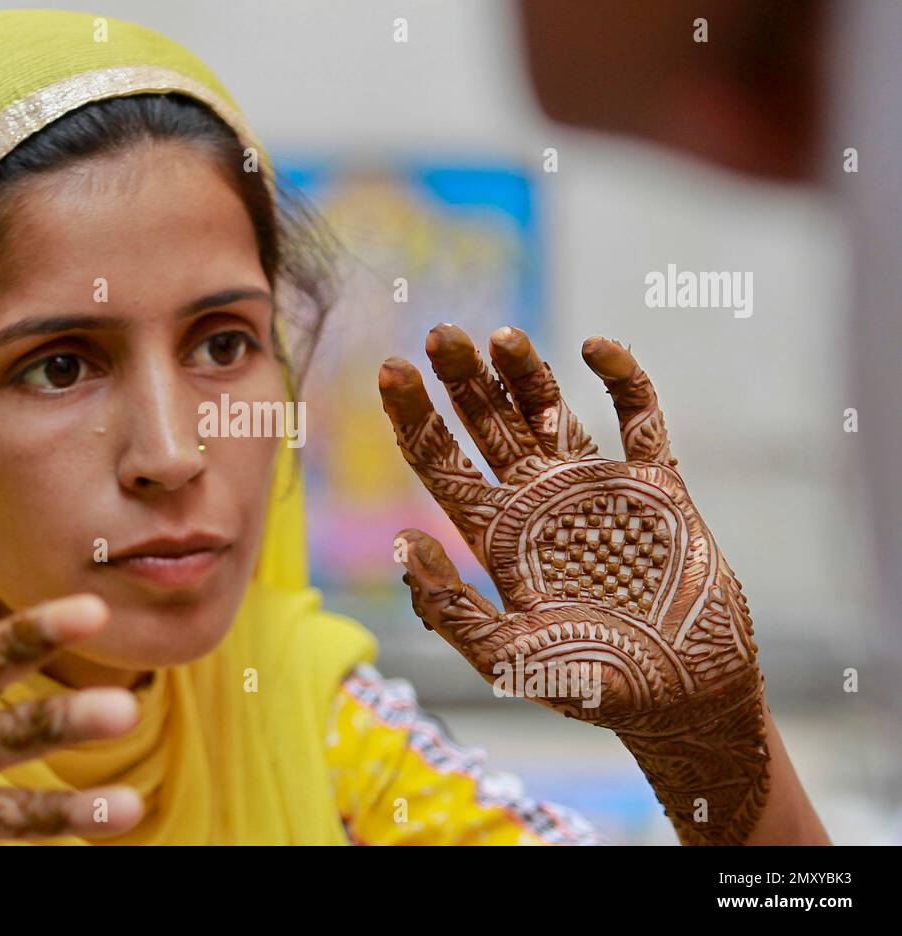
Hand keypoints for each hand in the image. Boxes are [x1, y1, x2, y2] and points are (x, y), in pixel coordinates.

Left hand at [378, 324, 768, 844]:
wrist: (683, 700)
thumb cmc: (590, 687)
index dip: (413, 416)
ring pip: (551, 410)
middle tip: (440, 332)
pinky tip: (594, 346)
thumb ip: (451, 606)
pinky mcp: (655, 485)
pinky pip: (639, 418)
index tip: (390, 368)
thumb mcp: (506, 657)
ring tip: (500, 333)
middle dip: (462, 379)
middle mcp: (537, 501)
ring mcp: (595, 488)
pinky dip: (621, 378)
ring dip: (526, 371)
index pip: (440, 462)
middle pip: (487, 423)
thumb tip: (401, 543)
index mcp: (496, 535)